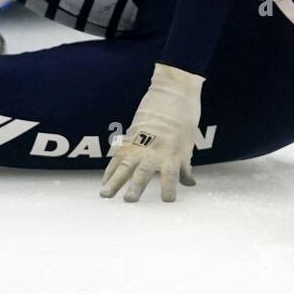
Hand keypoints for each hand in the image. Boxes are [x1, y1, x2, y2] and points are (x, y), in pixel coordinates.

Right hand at [100, 63, 201, 202]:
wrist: (173, 93)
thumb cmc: (184, 120)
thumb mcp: (188, 146)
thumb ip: (185, 168)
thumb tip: (189, 184)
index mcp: (173, 154)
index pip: (171, 177)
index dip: (169, 190)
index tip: (167, 201)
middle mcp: (155, 151)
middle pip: (144, 172)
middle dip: (135, 187)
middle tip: (128, 200)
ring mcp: (140, 143)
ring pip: (124, 165)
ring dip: (114, 181)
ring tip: (105, 195)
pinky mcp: (130, 137)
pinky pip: (117, 155)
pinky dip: (110, 169)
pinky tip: (104, 181)